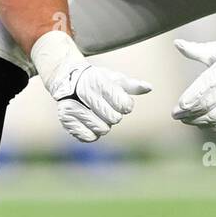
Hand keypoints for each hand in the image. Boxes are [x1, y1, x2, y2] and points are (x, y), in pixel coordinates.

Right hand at [31, 32, 150, 141]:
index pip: (124, 105)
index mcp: (99, 82)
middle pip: (114, 118)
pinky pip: (89, 137)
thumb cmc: (98, 81)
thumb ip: (132, 85)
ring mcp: (73, 107)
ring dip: (104, 124)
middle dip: (113, 115)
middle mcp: (84, 93)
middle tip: (106, 106)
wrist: (68, 81)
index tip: (119, 101)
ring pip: (102, 129)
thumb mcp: (115, 79)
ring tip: (97, 114)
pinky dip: (93, 133)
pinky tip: (89, 122)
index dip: (125, 105)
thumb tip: (149, 88)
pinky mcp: (66, 120)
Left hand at [172, 15, 215, 132]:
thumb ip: (196, 50)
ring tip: (186, 120)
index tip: (178, 106)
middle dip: (190, 111)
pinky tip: (202, 124)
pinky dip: (213, 126)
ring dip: (199, 120)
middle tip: (176, 116)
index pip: (207, 84)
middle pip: (210, 103)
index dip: (192, 96)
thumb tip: (177, 43)